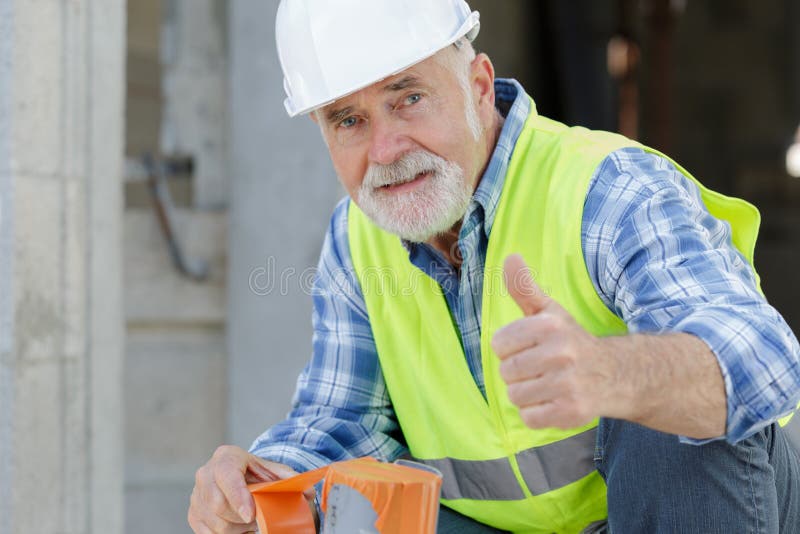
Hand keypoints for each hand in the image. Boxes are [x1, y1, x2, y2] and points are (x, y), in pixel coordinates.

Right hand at [188, 445, 315, 533]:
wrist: (240, 476)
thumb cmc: (258, 474)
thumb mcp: (274, 471)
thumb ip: (289, 479)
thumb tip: (309, 493)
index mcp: (226, 457)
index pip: (227, 476)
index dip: (238, 496)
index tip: (250, 514)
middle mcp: (205, 473)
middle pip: (218, 504)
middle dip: (241, 518)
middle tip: (257, 520)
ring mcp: (196, 494)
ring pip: (215, 522)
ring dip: (237, 529)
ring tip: (250, 523)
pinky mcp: (193, 513)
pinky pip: (207, 533)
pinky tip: (239, 528)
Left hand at [491, 254, 618, 429]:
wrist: (616, 375)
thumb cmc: (571, 342)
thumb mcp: (549, 312)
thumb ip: (524, 288)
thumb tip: (510, 256)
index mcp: (550, 326)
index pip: (499, 344)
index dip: (510, 349)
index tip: (530, 348)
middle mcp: (561, 353)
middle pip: (506, 372)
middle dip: (518, 373)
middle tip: (541, 369)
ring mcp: (568, 384)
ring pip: (516, 396)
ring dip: (527, 394)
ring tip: (548, 385)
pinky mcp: (571, 412)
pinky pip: (529, 418)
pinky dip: (537, 413)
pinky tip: (554, 402)